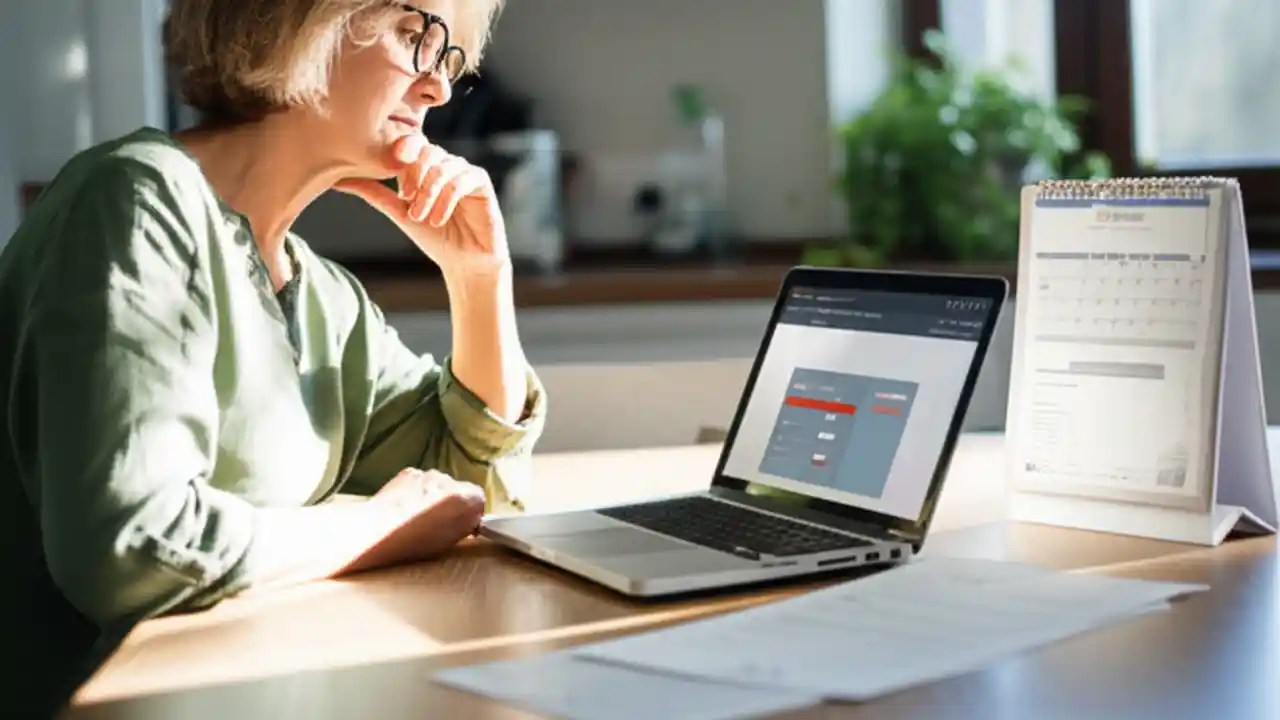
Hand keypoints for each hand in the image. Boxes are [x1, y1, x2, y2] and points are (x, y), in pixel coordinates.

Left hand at [335, 135, 509, 278]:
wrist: (463, 262)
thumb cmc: (434, 237)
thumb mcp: (399, 213)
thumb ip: (374, 193)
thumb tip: (339, 179)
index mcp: (424, 166)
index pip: (412, 143)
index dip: (402, 150)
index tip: (394, 166)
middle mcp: (444, 163)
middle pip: (427, 150)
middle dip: (414, 175)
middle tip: (407, 201)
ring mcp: (463, 170)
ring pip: (443, 165)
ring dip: (429, 192)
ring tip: (422, 217)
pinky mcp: (480, 182)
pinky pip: (462, 178)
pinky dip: (446, 198)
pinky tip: (438, 218)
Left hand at [347, 468, 486, 571]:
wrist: (377, 530)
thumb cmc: (414, 542)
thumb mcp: (450, 540)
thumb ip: (465, 523)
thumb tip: (468, 517)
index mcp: (467, 498)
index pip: (479, 500)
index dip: (470, 513)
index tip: (460, 524)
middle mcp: (451, 480)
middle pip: (458, 489)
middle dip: (451, 502)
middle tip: (437, 522)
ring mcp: (428, 473)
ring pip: (438, 484)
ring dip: (433, 495)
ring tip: (417, 516)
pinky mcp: (409, 472)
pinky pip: (419, 481)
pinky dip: (416, 490)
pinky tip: (404, 506)